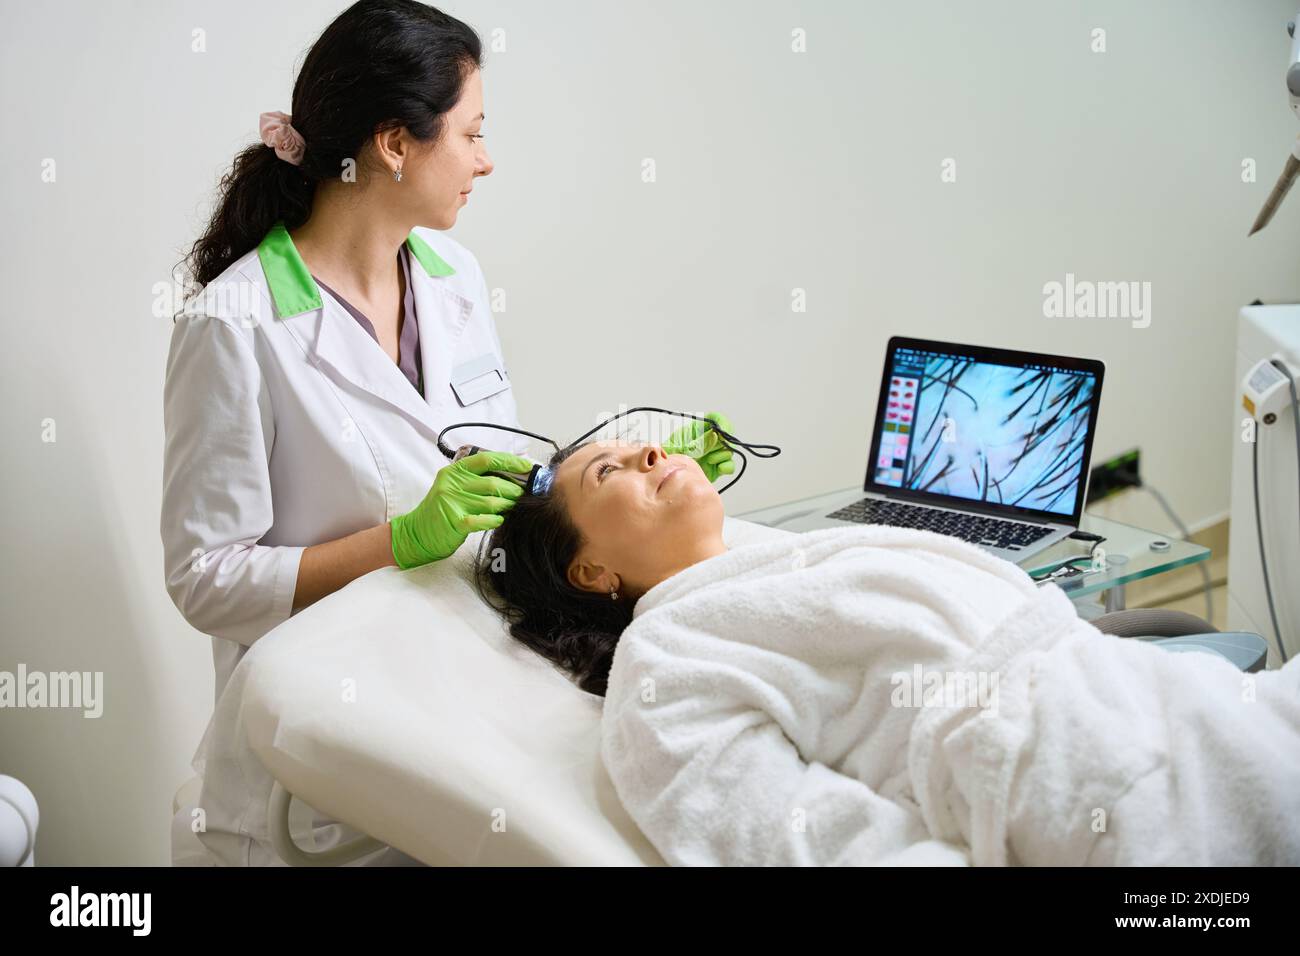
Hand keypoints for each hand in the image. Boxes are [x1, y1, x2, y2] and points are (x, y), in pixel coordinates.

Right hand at [389, 450, 532, 568]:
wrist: (416, 533)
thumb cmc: (441, 510)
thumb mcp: (453, 488)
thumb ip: (475, 480)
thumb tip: (510, 476)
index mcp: (453, 472)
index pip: (486, 459)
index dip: (510, 461)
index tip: (526, 466)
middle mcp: (452, 484)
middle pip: (493, 483)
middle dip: (513, 490)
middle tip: (522, 495)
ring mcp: (452, 503)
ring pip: (492, 501)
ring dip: (507, 506)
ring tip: (512, 508)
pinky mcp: (455, 522)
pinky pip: (484, 519)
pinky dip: (496, 519)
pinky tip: (499, 520)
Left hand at [663, 411, 735, 482]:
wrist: (664, 475)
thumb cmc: (666, 458)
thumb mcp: (678, 445)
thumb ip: (698, 441)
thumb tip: (715, 436)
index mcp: (697, 429)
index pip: (715, 419)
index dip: (722, 423)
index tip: (722, 431)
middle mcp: (707, 441)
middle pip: (725, 436)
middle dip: (720, 443)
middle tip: (709, 449)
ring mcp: (713, 454)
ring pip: (729, 451)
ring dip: (722, 455)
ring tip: (709, 460)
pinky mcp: (715, 468)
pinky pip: (729, 466)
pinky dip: (727, 467)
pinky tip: (719, 468)